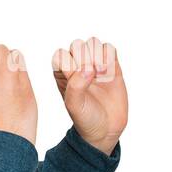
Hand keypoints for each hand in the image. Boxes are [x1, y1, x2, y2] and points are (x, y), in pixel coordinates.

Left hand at [51, 36, 127, 155]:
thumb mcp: (74, 105)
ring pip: (93, 42)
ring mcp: (94, 63)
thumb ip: (75, 85)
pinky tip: (110, 72)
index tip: (77, 81)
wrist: (106, 128)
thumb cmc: (85, 117)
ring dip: (98, 56)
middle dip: (85, 58)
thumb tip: (88, 68)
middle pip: (78, 44)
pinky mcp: (111, 64)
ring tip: (101, 73)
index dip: (70, 64)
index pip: (61, 54)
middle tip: (92, 76)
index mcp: (62, 72)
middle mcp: (77, 65)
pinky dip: (110, 57)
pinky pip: (109, 48)